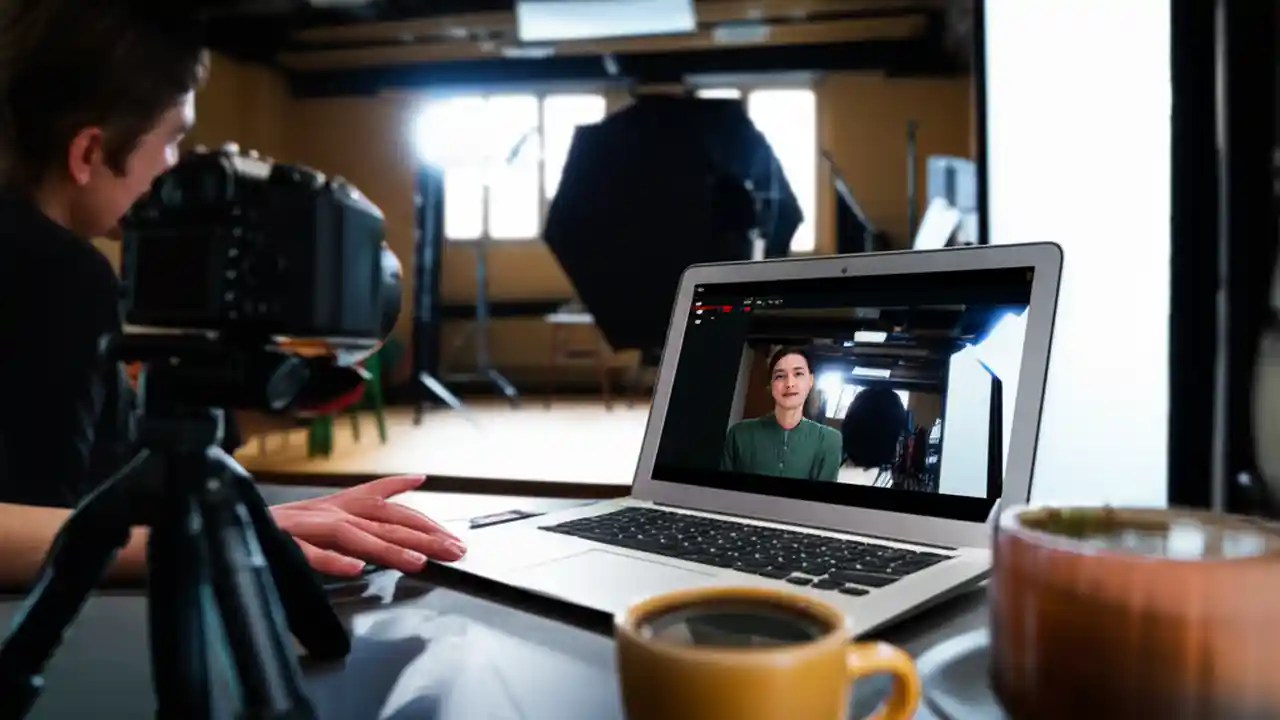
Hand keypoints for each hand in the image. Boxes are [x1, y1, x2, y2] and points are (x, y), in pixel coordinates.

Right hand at [269, 475, 465, 576]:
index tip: (453, 534)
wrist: (239, 518)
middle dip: (424, 537)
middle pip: (386, 523)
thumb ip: (369, 500)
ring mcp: (312, 527)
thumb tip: (411, 485)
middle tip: (454, 550)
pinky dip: (332, 561)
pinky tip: (353, 569)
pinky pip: (312, 553)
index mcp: (346, 506)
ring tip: (416, 561)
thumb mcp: (332, 509)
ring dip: (388, 549)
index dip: (424, 519)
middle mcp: (334, 512)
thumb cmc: (288, 521)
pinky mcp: (288, 542)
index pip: (393, 508)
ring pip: (356, 537)